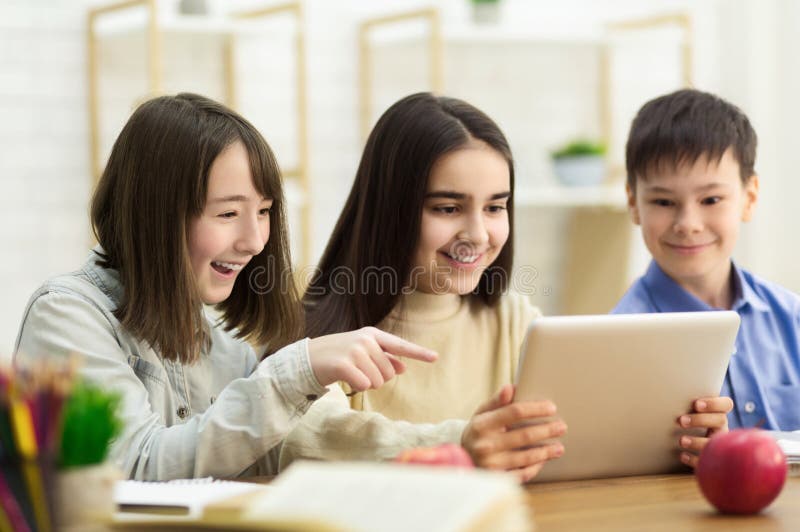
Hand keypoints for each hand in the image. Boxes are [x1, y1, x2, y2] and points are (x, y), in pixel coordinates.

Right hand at [308, 327, 436, 390]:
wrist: (308, 358)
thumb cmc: (339, 356)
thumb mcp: (362, 353)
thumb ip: (383, 358)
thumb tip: (403, 367)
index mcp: (373, 335)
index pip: (400, 345)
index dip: (418, 352)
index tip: (435, 358)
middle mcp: (366, 340)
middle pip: (389, 372)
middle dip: (377, 378)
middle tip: (358, 370)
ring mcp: (355, 351)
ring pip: (378, 382)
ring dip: (365, 383)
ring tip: (351, 373)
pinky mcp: (345, 364)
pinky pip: (364, 385)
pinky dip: (356, 387)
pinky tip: (345, 379)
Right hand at [461, 384, 565, 482]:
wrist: (462, 458)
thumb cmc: (478, 432)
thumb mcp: (482, 413)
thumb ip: (497, 401)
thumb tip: (511, 388)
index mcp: (482, 424)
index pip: (514, 412)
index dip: (535, 409)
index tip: (551, 408)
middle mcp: (486, 444)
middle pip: (524, 435)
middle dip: (547, 430)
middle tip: (561, 427)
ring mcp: (492, 464)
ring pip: (527, 456)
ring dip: (547, 451)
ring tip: (559, 447)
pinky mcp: (498, 478)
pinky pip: (523, 473)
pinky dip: (536, 467)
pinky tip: (544, 460)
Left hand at [676, 396, 732, 467]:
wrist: (687, 449)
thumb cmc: (686, 423)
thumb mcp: (689, 412)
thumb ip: (686, 403)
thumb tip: (665, 392)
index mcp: (718, 413)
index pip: (726, 404)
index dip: (714, 403)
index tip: (696, 404)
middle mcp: (722, 428)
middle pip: (720, 420)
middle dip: (700, 420)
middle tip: (681, 420)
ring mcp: (720, 445)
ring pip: (715, 442)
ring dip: (697, 441)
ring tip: (681, 441)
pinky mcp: (712, 461)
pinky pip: (707, 461)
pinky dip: (694, 459)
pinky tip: (682, 456)